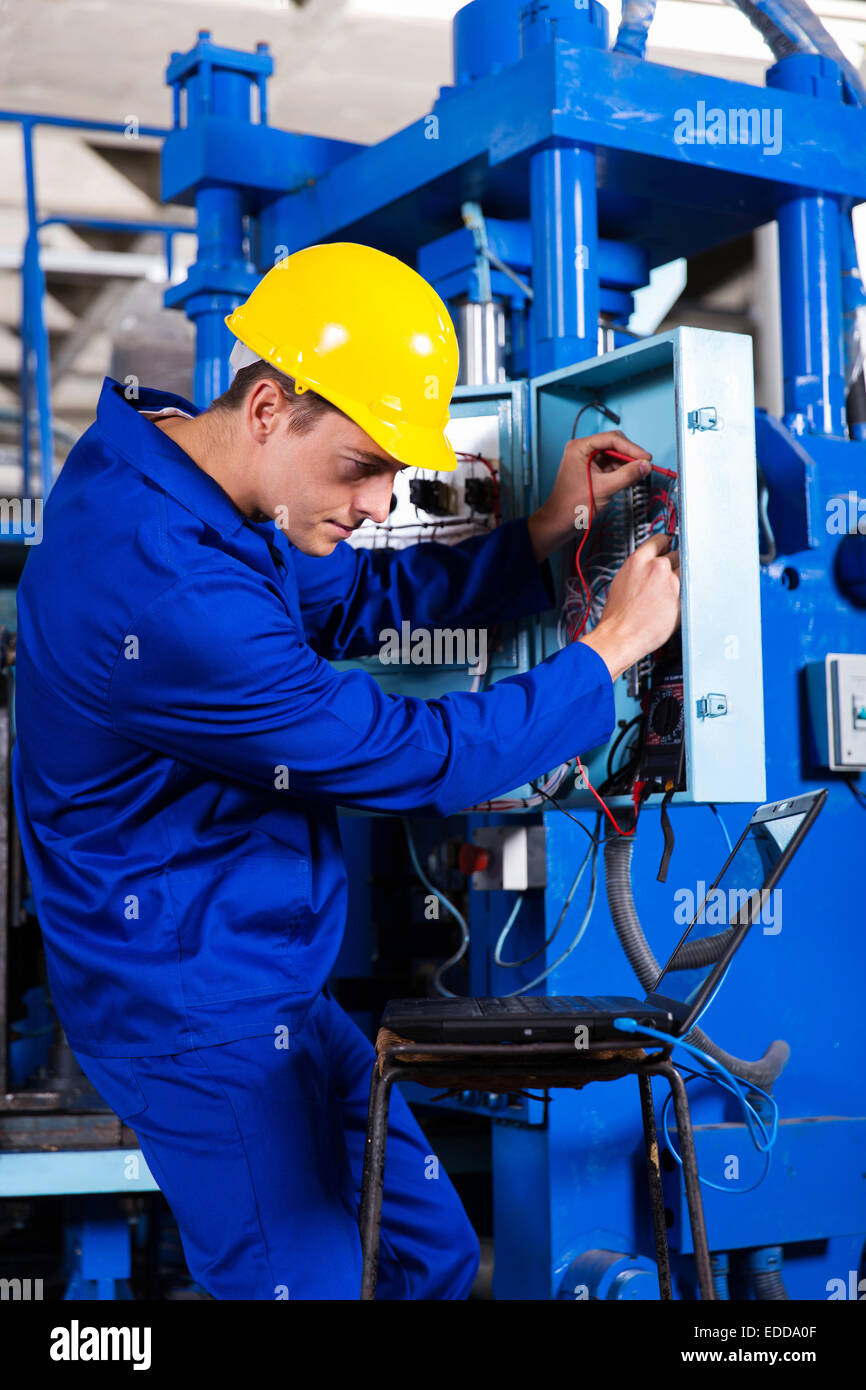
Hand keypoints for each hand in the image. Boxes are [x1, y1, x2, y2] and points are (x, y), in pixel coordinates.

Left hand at [527, 430, 652, 563]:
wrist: (560, 524)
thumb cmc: (572, 506)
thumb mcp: (604, 489)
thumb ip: (627, 475)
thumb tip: (645, 465)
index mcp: (580, 447)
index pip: (612, 439)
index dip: (632, 448)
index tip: (646, 458)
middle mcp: (584, 450)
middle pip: (615, 445)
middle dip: (630, 456)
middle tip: (644, 467)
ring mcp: (588, 461)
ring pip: (616, 457)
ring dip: (628, 466)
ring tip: (637, 476)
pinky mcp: (593, 472)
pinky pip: (613, 467)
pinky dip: (623, 473)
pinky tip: (629, 480)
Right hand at [578, 533, 680, 680]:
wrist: (620, 636)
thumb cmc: (618, 614)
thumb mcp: (622, 581)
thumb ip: (639, 568)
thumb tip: (649, 564)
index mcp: (639, 560)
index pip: (660, 539)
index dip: (664, 545)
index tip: (667, 548)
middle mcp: (657, 568)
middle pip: (676, 555)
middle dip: (672, 565)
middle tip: (664, 579)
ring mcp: (672, 584)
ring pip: (685, 573)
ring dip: (680, 580)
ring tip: (666, 595)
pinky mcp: (682, 600)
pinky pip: (688, 592)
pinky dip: (684, 596)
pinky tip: (670, 606)